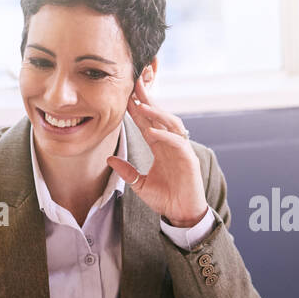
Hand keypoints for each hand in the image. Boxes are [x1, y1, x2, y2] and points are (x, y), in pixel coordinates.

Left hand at [106, 78, 207, 227]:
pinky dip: (164, 135)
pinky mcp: (189, 159)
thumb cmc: (165, 199)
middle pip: (159, 116)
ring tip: (140, 104)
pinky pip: (176, 143)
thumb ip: (127, 171)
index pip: (147, 122)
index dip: (136, 108)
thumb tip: (109, 159)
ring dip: (155, 113)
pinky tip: (151, 131)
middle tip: (135, 83)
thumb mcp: (140, 184)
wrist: (182, 215)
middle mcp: (171, 144)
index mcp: (160, 147)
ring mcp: (181, 150)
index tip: (124, 94)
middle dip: (147, 99)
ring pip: (170, 124)